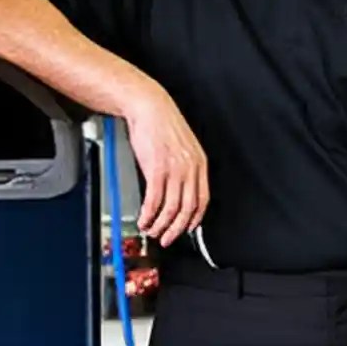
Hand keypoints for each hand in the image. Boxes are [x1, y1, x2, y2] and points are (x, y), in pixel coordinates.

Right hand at [124, 90, 209, 247]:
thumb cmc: (162, 124)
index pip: (202, 200)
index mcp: (199, 163)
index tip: (187, 229)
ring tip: (151, 230)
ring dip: (160, 225)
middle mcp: (189, 168)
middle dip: (176, 229)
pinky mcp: (156, 169)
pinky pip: (154, 200)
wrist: (149, 107)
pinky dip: (148, 214)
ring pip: (170, 208)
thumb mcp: (183, 146)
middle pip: (187, 209)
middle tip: (166, 238)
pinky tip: (143, 219)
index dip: (194, 219)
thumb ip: (185, 167)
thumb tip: (179, 190)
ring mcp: (174, 169)